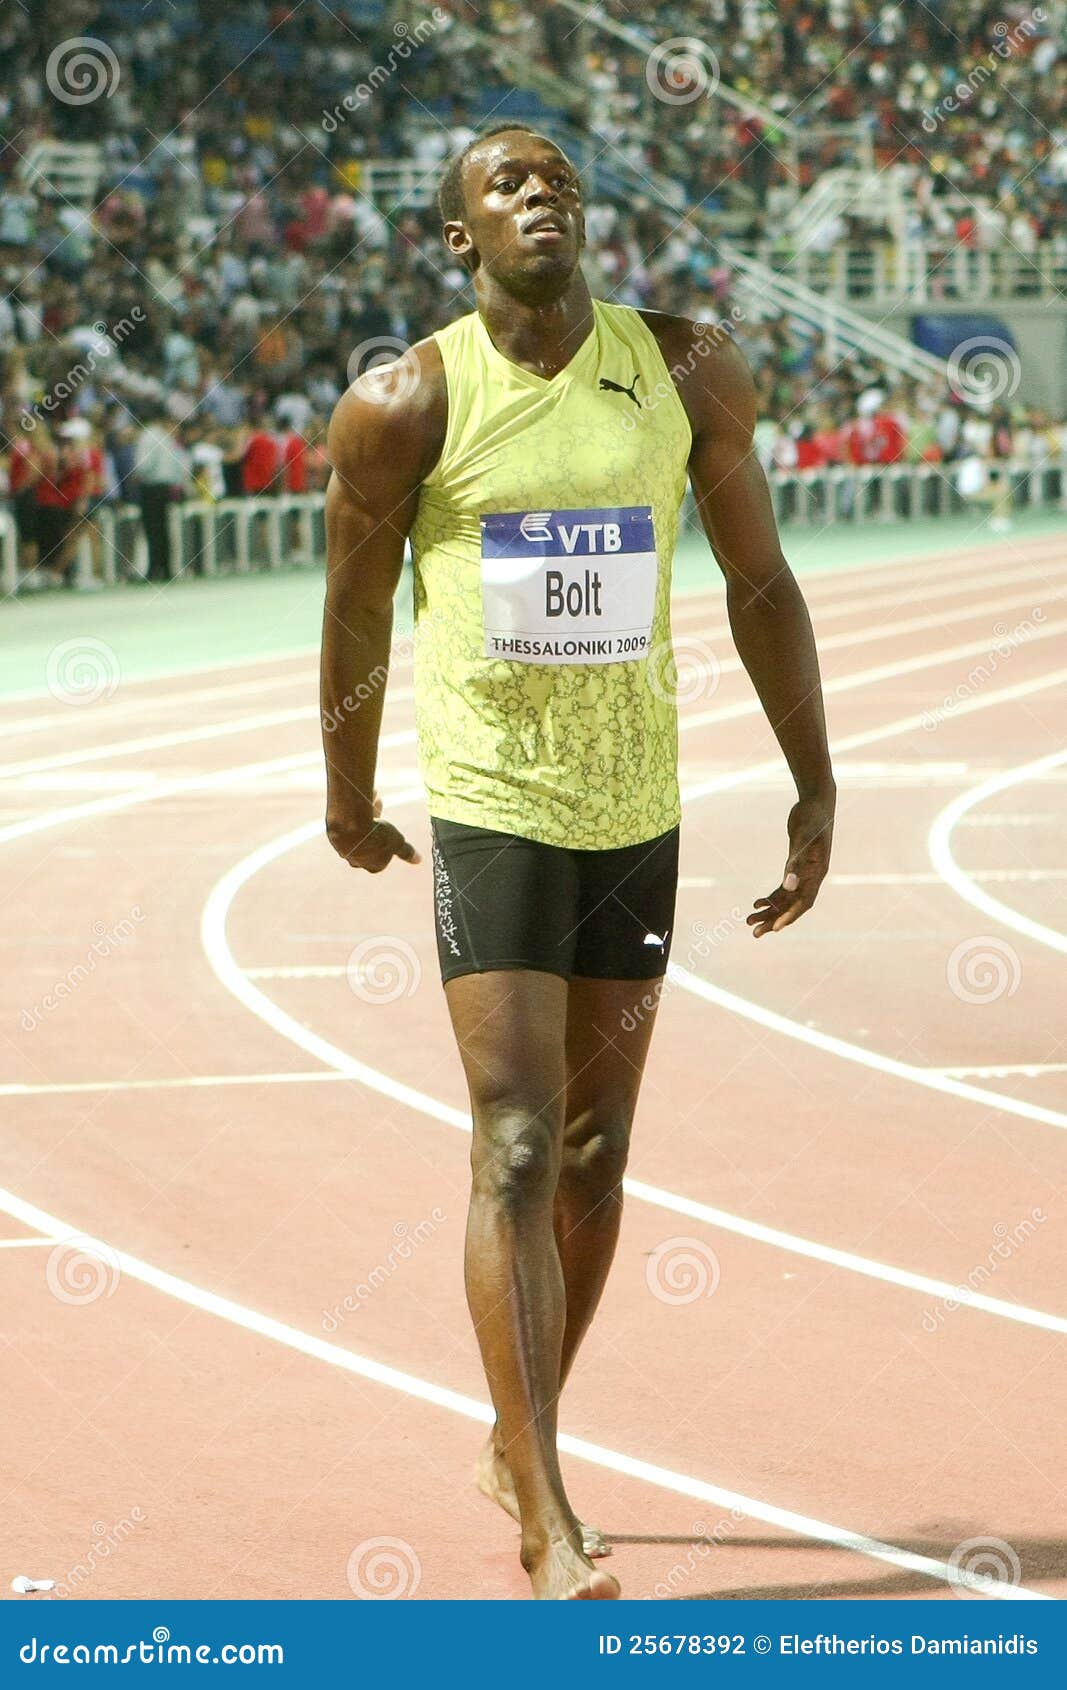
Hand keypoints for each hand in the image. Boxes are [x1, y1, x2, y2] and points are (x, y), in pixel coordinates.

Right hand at [326, 791, 421, 873]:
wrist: (348, 825)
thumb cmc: (375, 835)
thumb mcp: (397, 842)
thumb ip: (406, 851)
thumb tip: (418, 860)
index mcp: (374, 866)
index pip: (385, 855)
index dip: (389, 839)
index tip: (391, 828)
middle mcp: (357, 860)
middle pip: (373, 839)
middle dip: (379, 822)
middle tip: (382, 803)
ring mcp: (345, 849)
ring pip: (361, 829)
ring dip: (370, 813)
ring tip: (375, 795)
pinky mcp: (335, 836)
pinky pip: (349, 823)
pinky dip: (357, 811)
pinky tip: (363, 797)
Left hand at [747, 790, 833, 937]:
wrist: (816, 803)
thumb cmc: (812, 818)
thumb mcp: (804, 838)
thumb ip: (797, 862)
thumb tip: (788, 886)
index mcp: (818, 874)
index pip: (803, 902)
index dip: (789, 916)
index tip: (774, 929)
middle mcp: (812, 877)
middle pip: (792, 906)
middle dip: (773, 921)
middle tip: (754, 934)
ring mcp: (803, 873)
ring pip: (785, 899)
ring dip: (768, 912)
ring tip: (749, 922)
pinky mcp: (794, 866)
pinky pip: (783, 888)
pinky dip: (770, 897)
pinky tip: (756, 903)